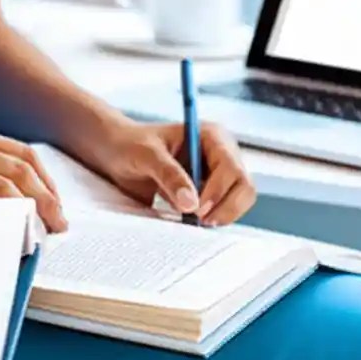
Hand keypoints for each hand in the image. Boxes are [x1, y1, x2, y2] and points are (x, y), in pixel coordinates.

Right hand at [0, 127, 66, 231]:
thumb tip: (3, 196)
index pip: (22, 154)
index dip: (46, 180)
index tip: (55, 202)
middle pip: (22, 171)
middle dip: (48, 199)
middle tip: (58, 224)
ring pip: (6, 187)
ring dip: (32, 212)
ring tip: (42, 234)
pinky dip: (2, 218)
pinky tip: (11, 233)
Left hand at [92, 121, 255, 225]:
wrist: (116, 152)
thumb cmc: (129, 145)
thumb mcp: (146, 155)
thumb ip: (169, 175)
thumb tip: (191, 203)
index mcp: (211, 136)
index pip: (231, 166)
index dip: (218, 191)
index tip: (196, 209)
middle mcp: (221, 153)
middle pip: (244, 185)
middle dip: (226, 207)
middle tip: (199, 222)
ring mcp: (219, 173)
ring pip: (239, 200)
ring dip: (221, 215)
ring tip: (192, 222)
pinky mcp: (211, 191)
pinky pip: (225, 209)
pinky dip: (213, 219)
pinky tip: (191, 221)